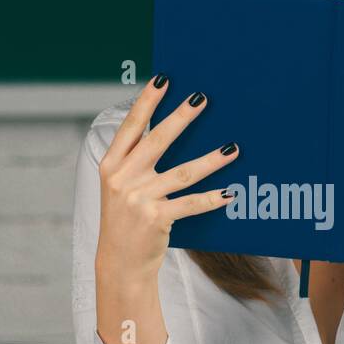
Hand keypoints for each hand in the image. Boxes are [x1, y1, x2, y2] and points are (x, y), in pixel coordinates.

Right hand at [96, 74, 240, 284]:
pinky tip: (230, 193)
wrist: (119, 263)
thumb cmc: (125, 222)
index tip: (163, 80)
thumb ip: (134, 162)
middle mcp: (122, 178)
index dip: (147, 102)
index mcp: (111, 165)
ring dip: (211, 159)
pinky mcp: (156, 218)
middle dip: (181, 117)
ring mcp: (139, 198)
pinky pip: (191, 203)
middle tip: (202, 99)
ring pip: (183, 172)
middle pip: (158, 141)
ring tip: (232, 147)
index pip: (132, 127)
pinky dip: (212, 199)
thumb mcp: (119, 188)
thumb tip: (165, 133)